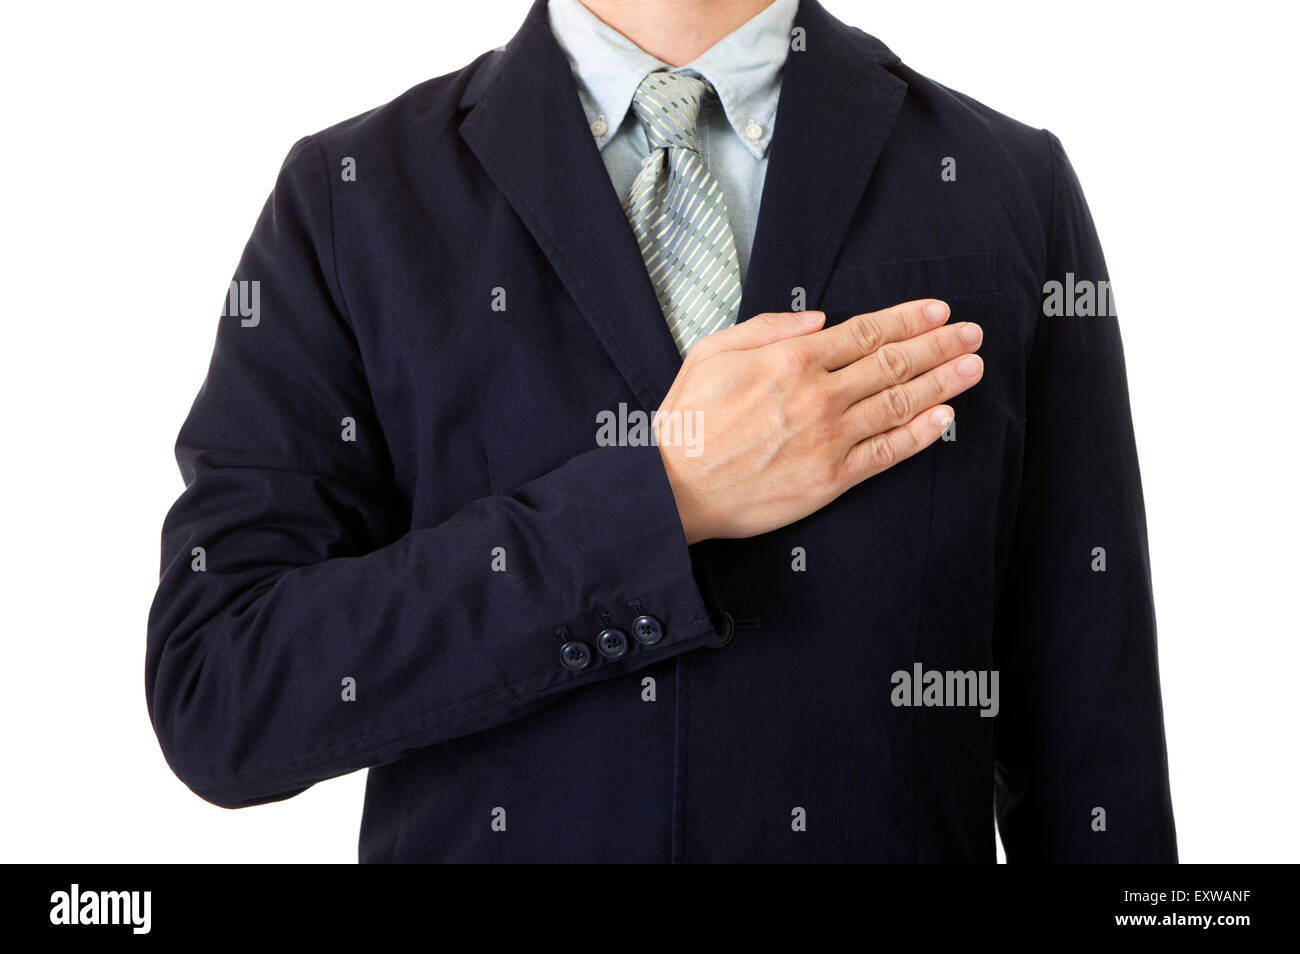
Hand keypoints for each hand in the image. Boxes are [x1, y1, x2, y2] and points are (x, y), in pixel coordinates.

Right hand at [655, 299, 983, 543]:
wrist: (674, 488)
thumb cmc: (688, 418)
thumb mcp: (713, 351)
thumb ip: (768, 327)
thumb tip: (821, 319)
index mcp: (792, 359)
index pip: (866, 332)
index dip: (908, 319)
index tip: (938, 311)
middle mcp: (818, 395)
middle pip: (893, 363)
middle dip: (939, 345)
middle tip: (972, 334)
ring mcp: (829, 438)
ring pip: (899, 403)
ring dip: (942, 383)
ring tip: (973, 368)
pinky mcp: (831, 478)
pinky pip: (887, 452)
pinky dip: (920, 433)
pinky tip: (945, 417)